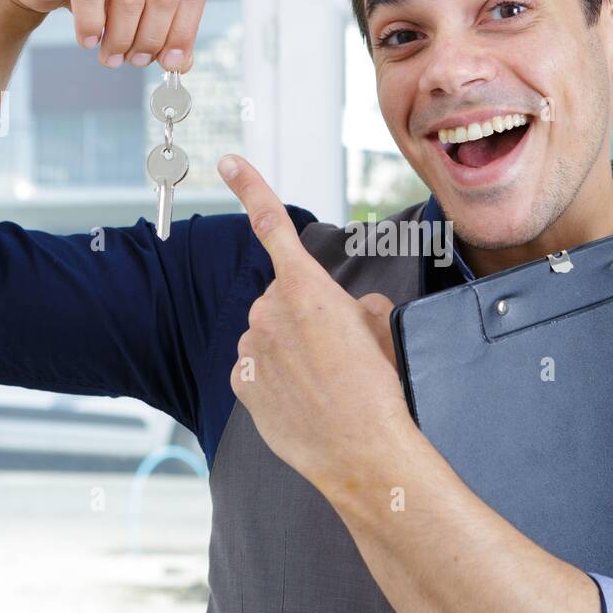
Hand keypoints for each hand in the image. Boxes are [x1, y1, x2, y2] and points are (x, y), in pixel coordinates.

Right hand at [0, 0, 205, 71]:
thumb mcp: (140, 2)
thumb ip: (166, 29)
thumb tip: (182, 64)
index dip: (184, 33)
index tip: (171, 64)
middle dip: (152, 39)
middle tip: (135, 61)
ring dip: (121, 39)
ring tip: (111, 55)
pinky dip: (91, 25)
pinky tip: (88, 39)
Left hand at [218, 154, 413, 491]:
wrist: (363, 451)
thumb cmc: (379, 388)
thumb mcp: (383, 330)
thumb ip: (360, 306)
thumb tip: (355, 312)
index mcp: (305, 287)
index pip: (272, 225)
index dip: (251, 187)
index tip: (229, 161)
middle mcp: (269, 311)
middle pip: (281, 297)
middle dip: (305, 316)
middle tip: (339, 352)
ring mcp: (250, 349)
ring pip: (267, 334)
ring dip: (290, 349)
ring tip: (325, 383)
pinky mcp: (241, 384)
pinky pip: (256, 368)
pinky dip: (275, 379)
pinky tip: (303, 400)